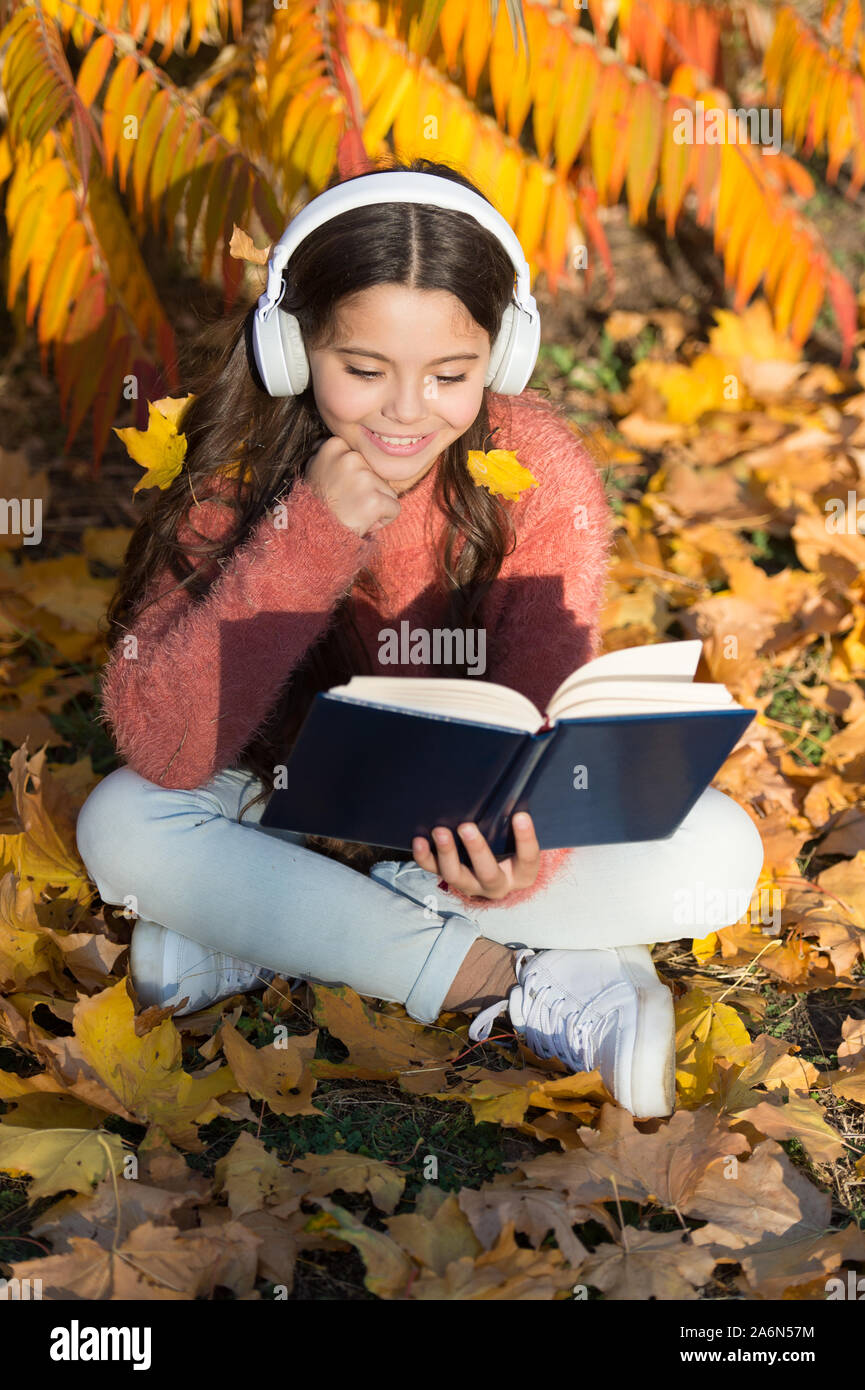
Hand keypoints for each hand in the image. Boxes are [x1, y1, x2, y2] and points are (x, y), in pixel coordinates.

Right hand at [305, 435, 400, 537]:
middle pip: (378, 473)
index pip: (364, 458)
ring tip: (352, 512)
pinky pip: (394, 509)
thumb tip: (336, 442)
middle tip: (344, 502)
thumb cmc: (315, 504)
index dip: (354, 476)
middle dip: (368, 490)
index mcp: (335, 444)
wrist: (312, 535)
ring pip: (387, 491)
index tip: (337, 487)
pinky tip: (362, 521)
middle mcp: (350, 457)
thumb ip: (331, 454)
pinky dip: (383, 519)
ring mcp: (363, 478)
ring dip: (375, 505)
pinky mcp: (375, 500)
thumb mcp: (315, 468)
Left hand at [411, 813, 540, 900]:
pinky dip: (425, 857)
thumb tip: (510, 795)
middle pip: (488, 873)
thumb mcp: (519, 841)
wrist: (497, 871)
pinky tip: (419, 841)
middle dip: (476, 850)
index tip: (521, 816)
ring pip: (456, 876)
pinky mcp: (450, 877)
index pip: (527, 858)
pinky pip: (433, 870)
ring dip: (446, 853)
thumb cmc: (512, 847)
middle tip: (466, 827)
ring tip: (440, 831)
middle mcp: (497, 884)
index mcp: (521, 874)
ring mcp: (471, 885)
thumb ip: (514, 824)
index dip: (525, 838)